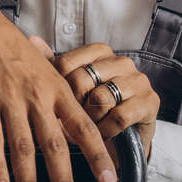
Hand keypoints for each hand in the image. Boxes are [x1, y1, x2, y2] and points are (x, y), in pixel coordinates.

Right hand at [0, 0, 116, 181]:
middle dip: (63, 181)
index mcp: (56, 88)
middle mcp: (36, 97)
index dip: (98, 155)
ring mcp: (9, 102)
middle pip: (54, 146)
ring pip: (22, 150)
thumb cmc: (11, 48)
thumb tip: (75, 126)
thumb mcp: (44, 66)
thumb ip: (58, 95)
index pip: (84, 126)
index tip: (109, 180)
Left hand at [45, 41, 157, 162]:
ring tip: (91, 126)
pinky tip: (104, 134)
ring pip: (100, 98)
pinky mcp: (150, 102)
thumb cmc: (92, 111)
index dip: (56, 89)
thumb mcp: (69, 89)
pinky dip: (106, 130)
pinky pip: (118, 116)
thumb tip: (31, 39)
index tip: (59, 103)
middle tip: (75, 119)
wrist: (123, 142)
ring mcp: (138, 80)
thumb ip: (52, 65)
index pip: (65, 64)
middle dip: (73, 106)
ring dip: (90, 120)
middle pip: (81, 81)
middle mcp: (122, 62)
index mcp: (101, 52)